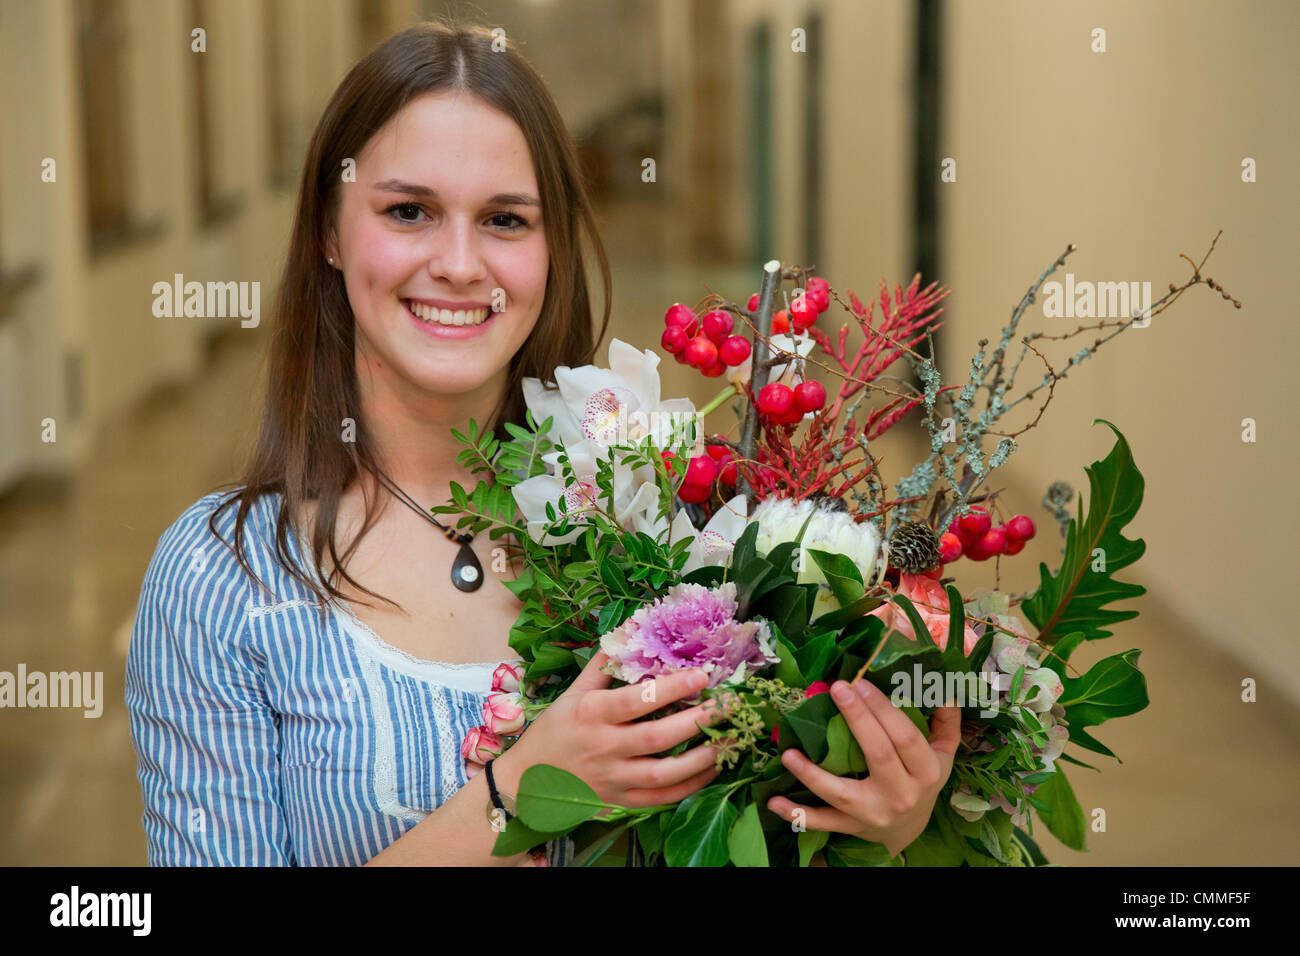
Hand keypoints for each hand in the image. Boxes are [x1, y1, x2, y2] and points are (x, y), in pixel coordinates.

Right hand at [496, 650, 726, 810]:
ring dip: (703, 758)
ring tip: (732, 738)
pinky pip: (663, 799)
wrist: (525, 783)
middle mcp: (604, 748)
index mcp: (591, 714)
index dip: (672, 688)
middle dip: (699, 721)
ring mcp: (614, 779)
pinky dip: (692, 785)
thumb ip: (606, 663)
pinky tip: (714, 768)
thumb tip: (633, 625)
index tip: (702, 675)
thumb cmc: (555, 730)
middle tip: (731, 704)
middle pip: (658, 738)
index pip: (636, 701)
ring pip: (666, 774)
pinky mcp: (621, 802)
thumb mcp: (574, 692)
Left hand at [765, 679, 960, 857]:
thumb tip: (945, 685)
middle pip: (878, 754)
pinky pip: (821, 822)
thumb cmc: (922, 781)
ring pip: (840, 794)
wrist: (909, 830)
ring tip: (788, 751)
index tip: (862, 683)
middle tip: (837, 688)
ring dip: (812, 774)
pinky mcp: (850, 827)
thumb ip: (945, 720)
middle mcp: (901, 795)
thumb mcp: (943, 753)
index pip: (905, 738)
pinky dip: (796, 814)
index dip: (884, 710)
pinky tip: (772, 801)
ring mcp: (872, 813)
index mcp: (926, 772)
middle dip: (857, 719)